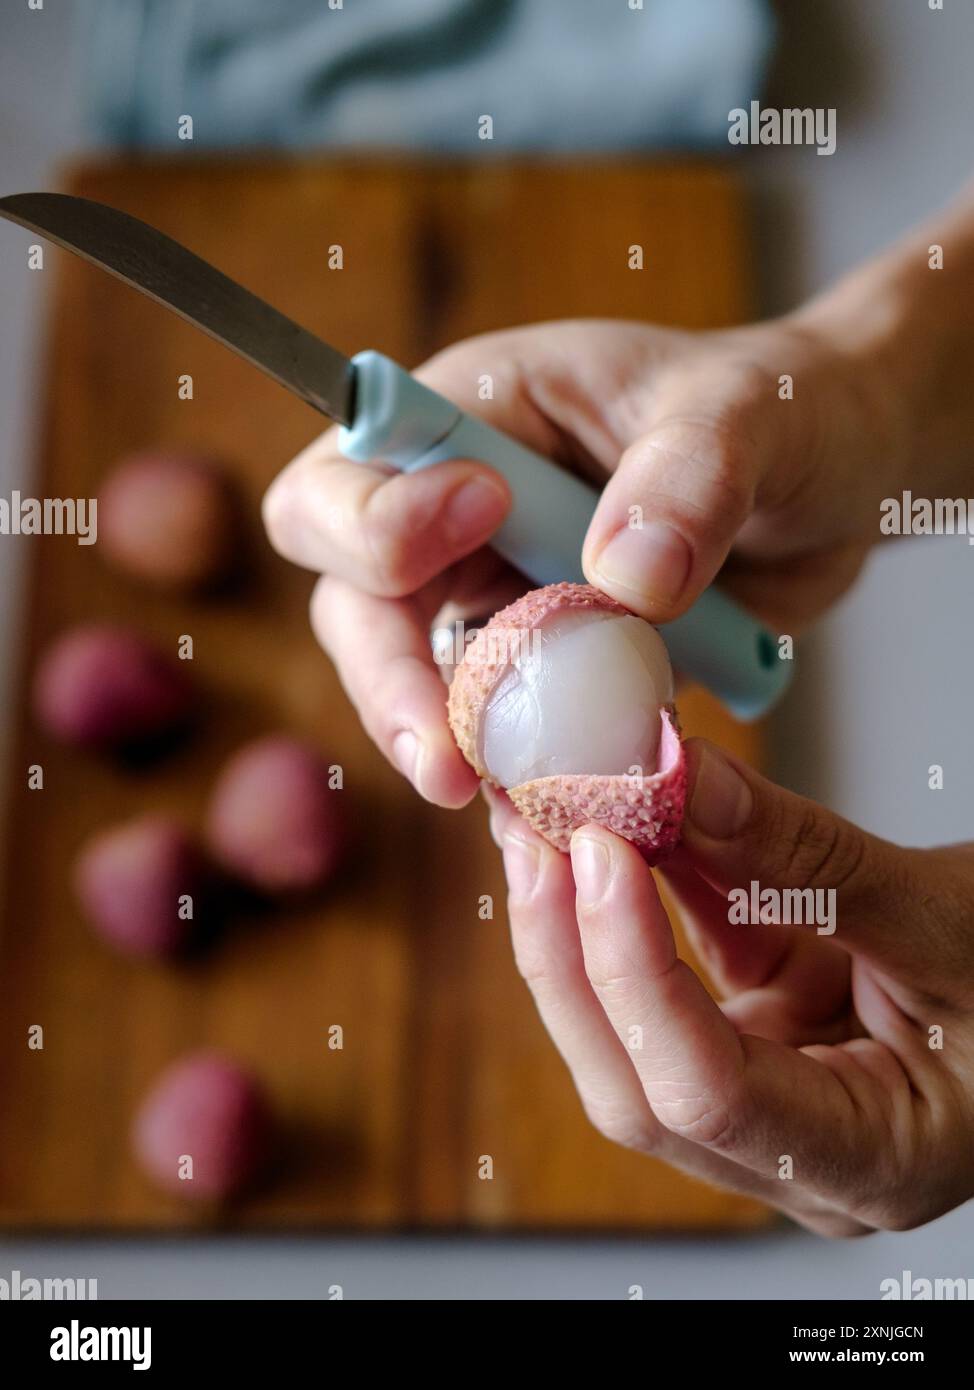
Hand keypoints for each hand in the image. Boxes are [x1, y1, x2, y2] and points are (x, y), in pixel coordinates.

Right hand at [263, 314, 899, 807]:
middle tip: (448, 758)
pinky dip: (530, 784)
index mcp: (475, 419)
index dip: (380, 517)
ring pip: (423, 688)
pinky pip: (508, 737)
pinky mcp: (549, 672)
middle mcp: (459, 515)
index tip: (488, 519)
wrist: (829, 481)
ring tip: (522, 806)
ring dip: (457, 751)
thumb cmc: (779, 409)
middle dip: (391, 679)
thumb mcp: (747, 414)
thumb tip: (626, 580)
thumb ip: (690, 477)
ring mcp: (499, 599)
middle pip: (357, 603)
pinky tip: (566, 822)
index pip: (351, 474)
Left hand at [485, 742, 973, 1236]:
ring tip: (543, 815)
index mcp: (863, 1164)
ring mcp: (769, 1087)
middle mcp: (795, 1148)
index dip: (632, 972)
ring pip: (635, 1026)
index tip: (594, 854)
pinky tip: (607, 824)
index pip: (703, 1092)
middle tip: (533, 831)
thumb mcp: (945, 919)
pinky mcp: (760, 1024)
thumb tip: (677, 781)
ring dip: (583, 918)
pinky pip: (681, 960)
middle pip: (635, 1077)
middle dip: (569, 950)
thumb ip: (806, 858)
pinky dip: (643, 892)